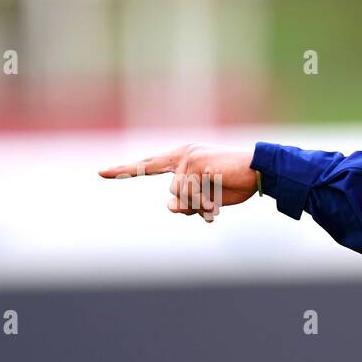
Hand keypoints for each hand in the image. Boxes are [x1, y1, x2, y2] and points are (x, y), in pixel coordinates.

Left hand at [98, 144, 257, 222]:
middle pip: (174, 192)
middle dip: (194, 204)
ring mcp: (188, 158)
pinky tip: (219, 193)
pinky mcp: (195, 164)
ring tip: (219, 195)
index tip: (101, 173)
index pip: (149, 165)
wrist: (259, 170)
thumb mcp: (208, 199)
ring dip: (201, 203)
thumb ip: (187, 204)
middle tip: (214, 200)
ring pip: (181, 196)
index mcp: (182, 158)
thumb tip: (169, 206)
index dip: (125, 170)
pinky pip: (192, 194)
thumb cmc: (237, 183)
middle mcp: (182, 155)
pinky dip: (205, 201)